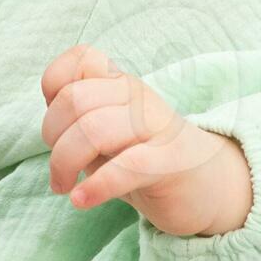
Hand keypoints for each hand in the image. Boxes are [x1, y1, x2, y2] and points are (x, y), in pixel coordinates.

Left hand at [39, 45, 251, 238]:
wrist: (210, 188)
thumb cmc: (146, 161)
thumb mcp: (107, 134)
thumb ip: (79, 120)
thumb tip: (50, 122)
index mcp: (121, 83)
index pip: (80, 59)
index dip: (54, 89)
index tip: (57, 125)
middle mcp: (138, 96)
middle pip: (74, 99)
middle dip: (52, 137)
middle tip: (60, 168)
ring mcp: (157, 126)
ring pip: (93, 130)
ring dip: (65, 164)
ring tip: (65, 188)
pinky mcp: (171, 161)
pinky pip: (126, 166)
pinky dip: (95, 186)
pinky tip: (82, 200)